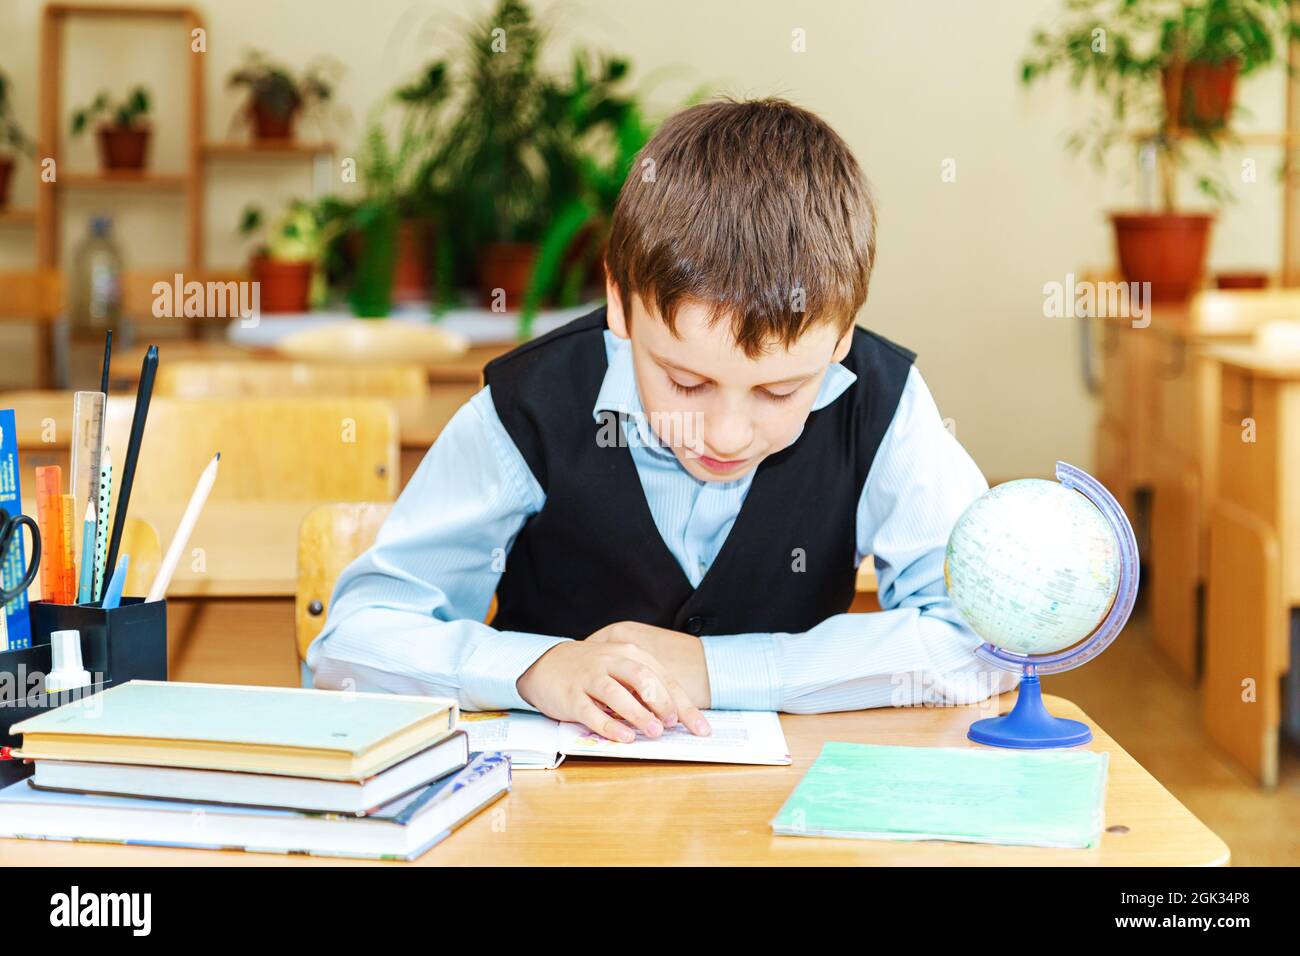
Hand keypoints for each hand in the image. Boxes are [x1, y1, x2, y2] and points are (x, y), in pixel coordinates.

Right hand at [516, 635, 710, 741]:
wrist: (546, 664)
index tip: (701, 728)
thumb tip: (676, 717)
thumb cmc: (593, 671)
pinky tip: (624, 737)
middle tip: (674, 725)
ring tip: (654, 732)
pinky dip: (609, 725)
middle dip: (662, 703)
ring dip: (638, 714)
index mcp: (630, 654)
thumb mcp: (621, 670)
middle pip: (643, 679)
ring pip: (617, 693)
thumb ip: (645, 687)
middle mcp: (611, 662)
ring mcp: (589, 677)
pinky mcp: (571, 695)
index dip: (684, 704)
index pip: (664, 679)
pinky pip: (591, 711)